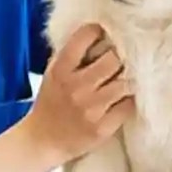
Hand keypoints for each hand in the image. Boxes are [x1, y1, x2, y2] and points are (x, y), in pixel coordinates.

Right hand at [25, 25, 134, 164]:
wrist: (42, 140)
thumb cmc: (51, 102)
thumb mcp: (53, 73)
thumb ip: (72, 55)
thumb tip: (100, 33)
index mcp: (61, 69)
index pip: (85, 37)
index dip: (98, 31)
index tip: (104, 33)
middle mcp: (76, 87)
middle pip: (113, 59)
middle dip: (119, 58)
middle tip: (120, 60)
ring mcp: (90, 108)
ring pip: (124, 82)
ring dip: (127, 79)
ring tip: (124, 79)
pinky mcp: (102, 128)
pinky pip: (128, 106)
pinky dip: (128, 100)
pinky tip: (123, 99)